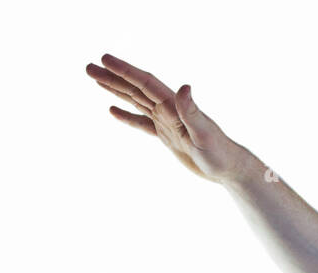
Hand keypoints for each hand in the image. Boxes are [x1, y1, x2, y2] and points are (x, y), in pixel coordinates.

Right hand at [85, 53, 247, 182]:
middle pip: (135, 88)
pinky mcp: (167, 136)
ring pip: (136, 101)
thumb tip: (184, 87)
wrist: (228, 168)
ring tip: (95, 79)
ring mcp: (166, 122)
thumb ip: (191, 111)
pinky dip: (128, 116)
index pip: (145, 83)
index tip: (105, 59)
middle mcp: (169, 110)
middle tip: (89, 66)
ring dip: (116, 90)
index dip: (125, 71)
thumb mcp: (204, 133)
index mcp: (174, 106)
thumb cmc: (219, 152)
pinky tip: (113, 111)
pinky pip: (142, 123)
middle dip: (113, 77)